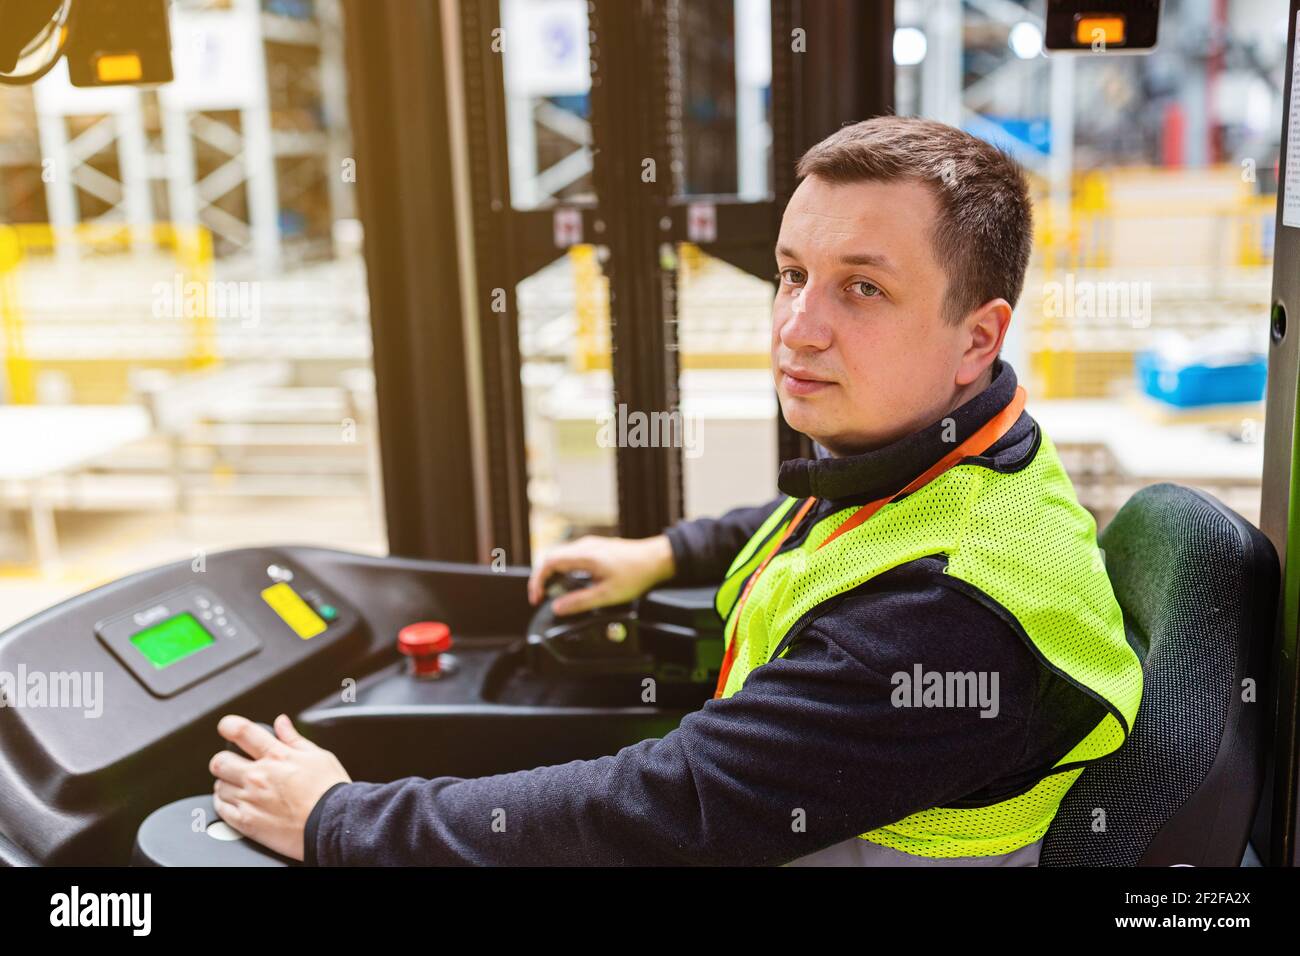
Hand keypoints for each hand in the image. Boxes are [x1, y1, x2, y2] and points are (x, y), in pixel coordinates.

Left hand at [210, 713, 350, 861]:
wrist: (333, 825)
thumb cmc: (330, 792)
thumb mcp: (318, 756)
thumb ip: (294, 738)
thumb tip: (281, 723)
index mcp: (277, 756)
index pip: (241, 731)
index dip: (229, 725)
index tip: (228, 727)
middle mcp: (258, 776)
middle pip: (220, 761)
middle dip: (225, 760)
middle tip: (234, 764)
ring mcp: (250, 800)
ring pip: (219, 786)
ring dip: (227, 784)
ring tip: (242, 788)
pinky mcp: (246, 822)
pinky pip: (220, 809)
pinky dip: (225, 804)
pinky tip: (238, 803)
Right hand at [526, 533, 675, 615]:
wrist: (657, 558)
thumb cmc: (636, 574)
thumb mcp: (607, 595)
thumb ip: (580, 602)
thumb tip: (557, 608)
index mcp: (585, 556)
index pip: (549, 562)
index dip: (538, 580)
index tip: (537, 597)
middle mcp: (585, 546)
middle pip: (551, 557)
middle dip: (541, 577)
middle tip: (540, 596)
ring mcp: (590, 544)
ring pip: (561, 555)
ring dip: (552, 572)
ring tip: (551, 591)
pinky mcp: (596, 547)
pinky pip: (572, 555)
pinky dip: (563, 568)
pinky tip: (568, 581)